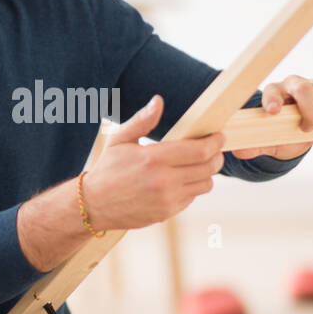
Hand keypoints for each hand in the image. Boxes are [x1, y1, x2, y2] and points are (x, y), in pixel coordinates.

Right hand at [81, 95, 225, 230]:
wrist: (93, 205)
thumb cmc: (107, 169)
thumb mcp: (120, 139)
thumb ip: (142, 120)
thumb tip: (159, 101)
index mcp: (154, 158)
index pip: (200, 150)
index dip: (215, 142)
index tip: (219, 136)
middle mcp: (164, 181)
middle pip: (209, 168)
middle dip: (216, 156)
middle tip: (214, 149)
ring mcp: (167, 200)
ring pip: (205, 184)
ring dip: (206, 173)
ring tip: (197, 164)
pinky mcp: (167, 213)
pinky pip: (192, 198)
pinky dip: (192, 188)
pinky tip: (181, 180)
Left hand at [229, 75, 312, 159]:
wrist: (296, 131)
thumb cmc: (278, 132)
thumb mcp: (265, 141)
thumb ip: (252, 145)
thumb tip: (238, 151)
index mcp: (273, 93)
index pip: (272, 91)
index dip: (273, 100)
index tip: (273, 112)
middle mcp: (292, 85)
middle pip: (304, 88)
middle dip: (309, 111)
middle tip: (307, 129)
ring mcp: (312, 85)